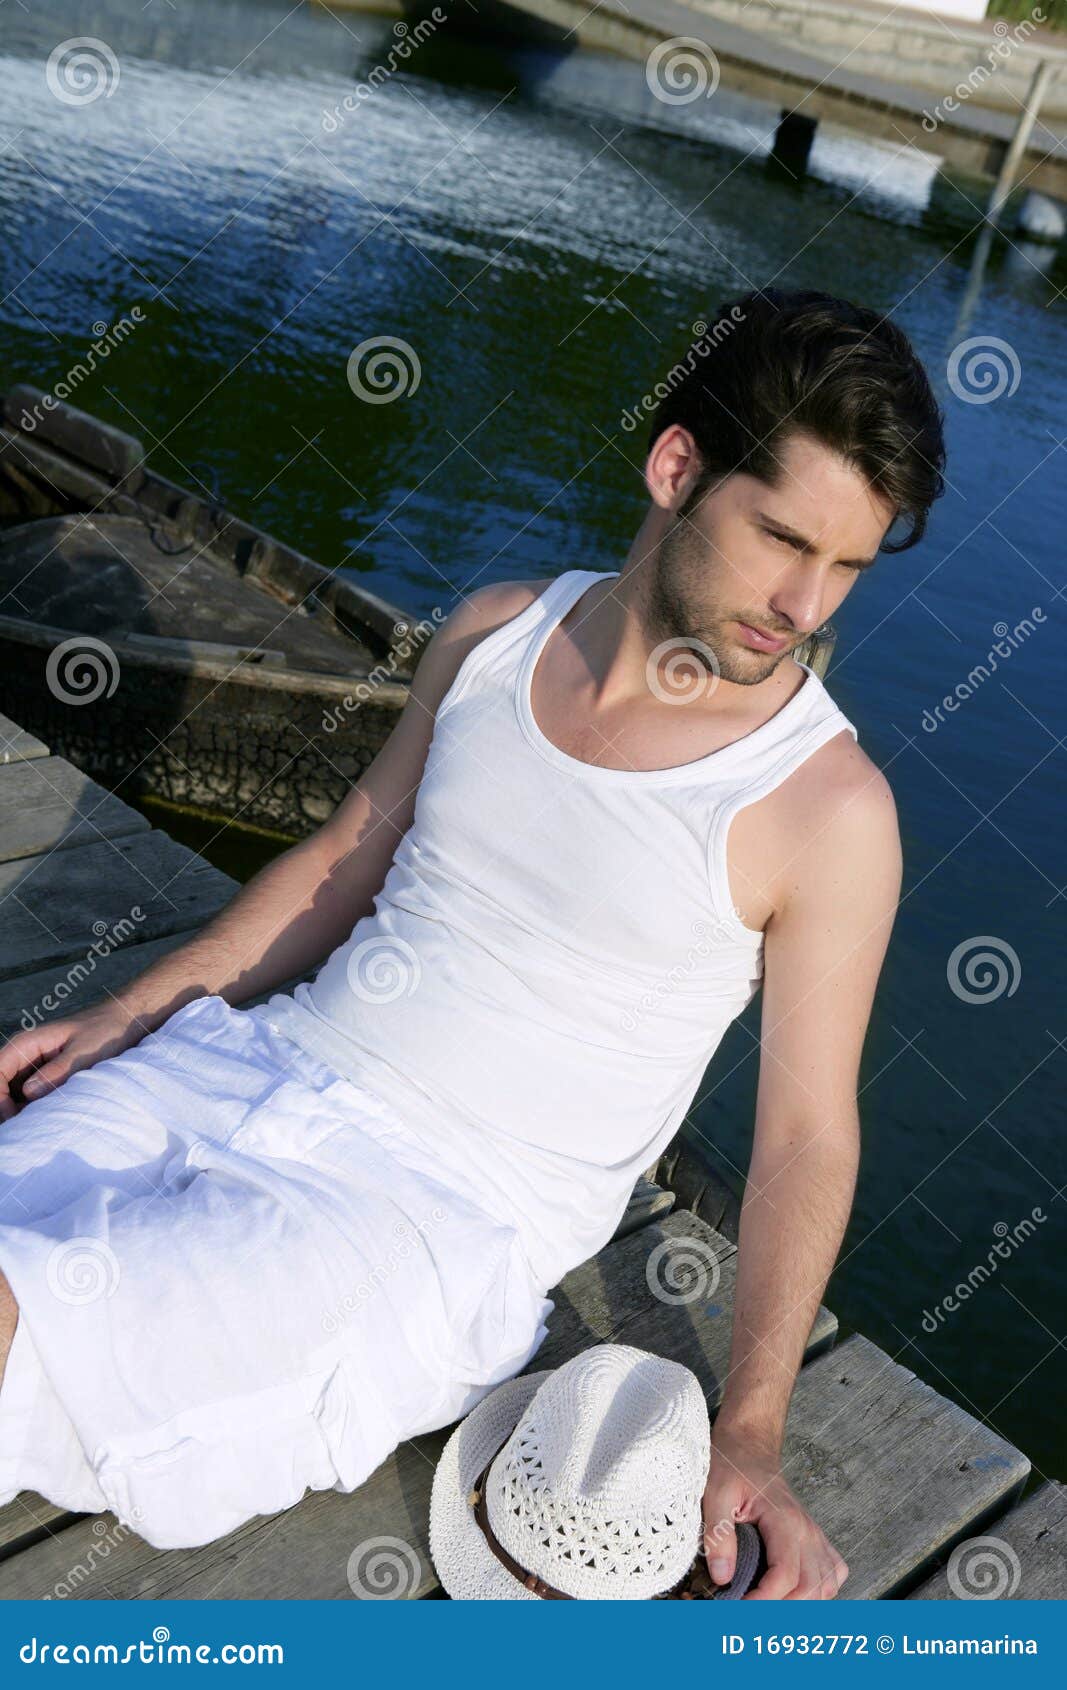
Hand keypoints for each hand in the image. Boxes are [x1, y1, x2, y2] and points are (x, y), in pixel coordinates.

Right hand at [0, 1001, 147, 1120]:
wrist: (125, 1021)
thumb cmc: (106, 1031)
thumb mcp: (84, 1052)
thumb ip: (57, 1071)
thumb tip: (28, 1092)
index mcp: (27, 1043)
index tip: (14, 1117)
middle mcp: (25, 1053)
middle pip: (1, 1085)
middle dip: (6, 1107)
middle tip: (24, 1129)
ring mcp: (34, 1064)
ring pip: (13, 1092)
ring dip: (18, 1109)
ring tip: (35, 1127)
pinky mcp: (46, 1074)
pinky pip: (29, 1094)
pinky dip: (32, 1107)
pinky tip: (44, 1119)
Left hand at [703, 1422, 847, 1599]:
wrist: (749, 1442)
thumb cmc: (731, 1464)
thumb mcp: (714, 1492)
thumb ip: (718, 1534)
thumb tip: (723, 1579)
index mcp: (784, 1519)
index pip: (786, 1576)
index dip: (762, 1601)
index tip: (735, 1608)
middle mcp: (807, 1529)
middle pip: (812, 1588)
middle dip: (781, 1609)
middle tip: (748, 1612)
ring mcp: (814, 1533)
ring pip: (828, 1585)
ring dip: (803, 1604)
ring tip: (769, 1605)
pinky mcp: (814, 1536)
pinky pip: (833, 1572)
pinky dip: (819, 1591)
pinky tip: (793, 1592)